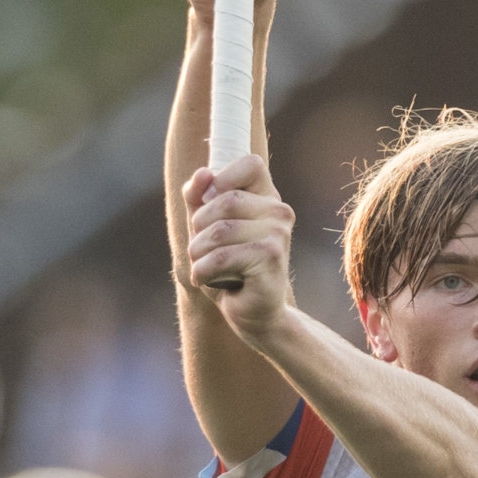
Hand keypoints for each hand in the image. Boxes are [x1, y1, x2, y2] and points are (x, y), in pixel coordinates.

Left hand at [185, 158, 293, 339]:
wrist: (253, 314)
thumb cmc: (229, 269)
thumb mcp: (206, 229)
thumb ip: (199, 198)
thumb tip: (203, 173)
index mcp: (268, 198)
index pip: (251, 164)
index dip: (223, 178)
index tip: (208, 204)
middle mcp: (279, 212)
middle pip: (225, 199)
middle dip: (199, 227)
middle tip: (200, 249)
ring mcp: (278, 235)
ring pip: (219, 230)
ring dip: (198, 253)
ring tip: (203, 266)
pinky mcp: (270, 259)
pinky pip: (220, 256)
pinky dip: (202, 271)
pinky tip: (206, 280)